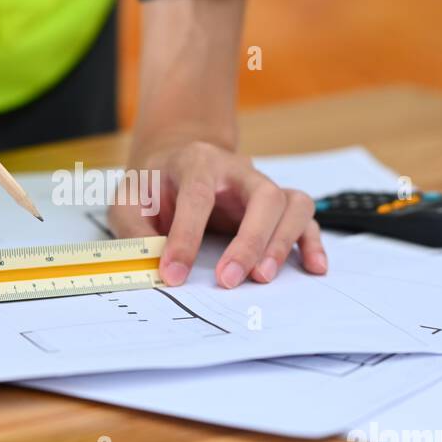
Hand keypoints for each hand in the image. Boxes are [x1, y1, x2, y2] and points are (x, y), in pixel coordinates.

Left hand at [108, 139, 327, 287]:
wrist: (177, 162)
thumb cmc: (154, 186)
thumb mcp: (128, 201)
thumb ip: (134, 231)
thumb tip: (151, 266)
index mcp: (196, 162)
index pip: (198, 197)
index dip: (186, 237)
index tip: (173, 275)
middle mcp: (238, 171)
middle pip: (263, 196)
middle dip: (250, 241)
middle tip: (229, 279)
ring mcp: (262, 187)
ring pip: (293, 204)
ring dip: (283, 242)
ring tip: (263, 277)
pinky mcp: (277, 207)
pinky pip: (306, 219)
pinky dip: (313, 243)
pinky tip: (313, 267)